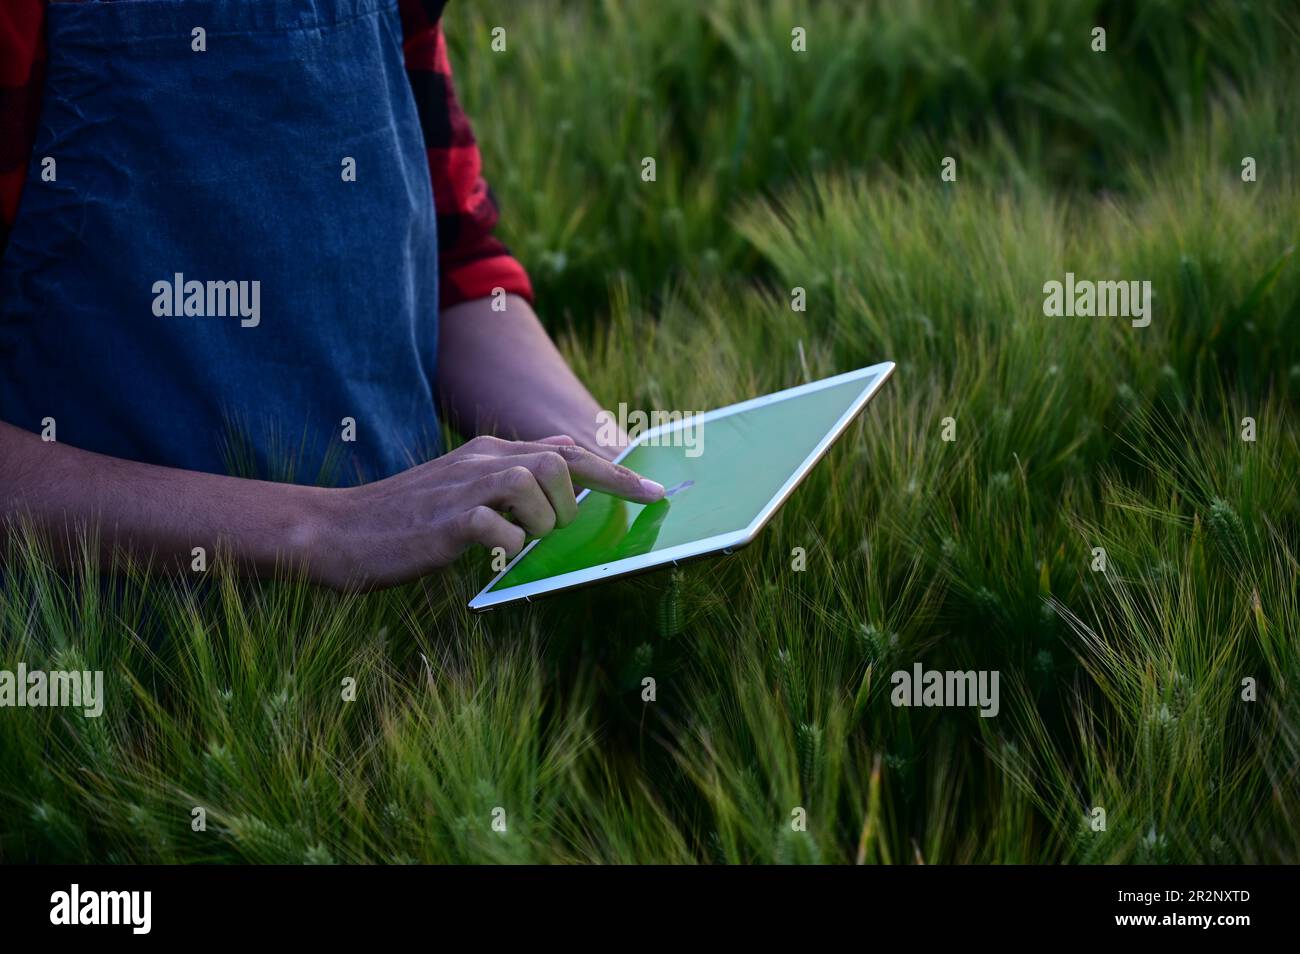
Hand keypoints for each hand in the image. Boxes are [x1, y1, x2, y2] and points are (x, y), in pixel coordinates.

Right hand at [310, 435, 663, 590]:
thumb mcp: (462, 486)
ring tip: (530, 541)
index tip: (654, 491)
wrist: (336, 532)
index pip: (565, 451)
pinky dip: (512, 548)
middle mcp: (482, 460)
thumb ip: (510, 476)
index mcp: (489, 452)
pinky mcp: (449, 521)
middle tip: (627, 512)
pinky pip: (503, 531)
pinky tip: (496, 557)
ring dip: (549, 521)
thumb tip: (564, 463)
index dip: (615, 470)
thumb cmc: (404, 520)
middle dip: (608, 486)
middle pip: (563, 460)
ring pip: (539, 484)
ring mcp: (465, 487)